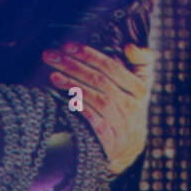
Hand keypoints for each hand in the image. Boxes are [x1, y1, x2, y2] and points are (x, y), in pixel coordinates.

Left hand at [43, 42, 153, 174]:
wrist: (129, 144)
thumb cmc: (128, 104)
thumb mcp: (140, 82)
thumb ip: (140, 60)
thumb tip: (129, 46)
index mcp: (139, 88)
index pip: (112, 67)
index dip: (89, 55)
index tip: (68, 46)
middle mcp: (132, 105)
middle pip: (100, 80)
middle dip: (72, 65)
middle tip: (50, 56)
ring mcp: (121, 122)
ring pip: (96, 98)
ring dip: (73, 85)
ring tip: (53, 75)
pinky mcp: (110, 137)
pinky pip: (93, 119)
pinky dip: (80, 107)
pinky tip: (65, 98)